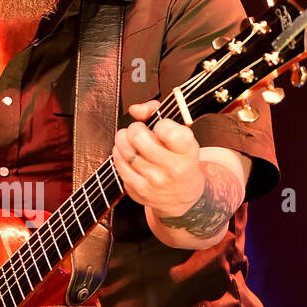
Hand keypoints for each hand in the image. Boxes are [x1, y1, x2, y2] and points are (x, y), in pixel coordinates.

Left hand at [112, 101, 204, 217]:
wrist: (182, 196)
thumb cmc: (180, 159)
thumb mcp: (181, 135)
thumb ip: (157, 113)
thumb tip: (135, 110)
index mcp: (187, 152)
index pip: (167, 130)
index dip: (160, 123)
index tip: (161, 127)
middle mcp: (172, 169)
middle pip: (138, 138)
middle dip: (134, 128)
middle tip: (138, 130)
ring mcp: (154, 181)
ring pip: (125, 150)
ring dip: (123, 139)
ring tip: (129, 139)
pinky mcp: (138, 190)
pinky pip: (119, 164)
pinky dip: (119, 154)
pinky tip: (126, 153)